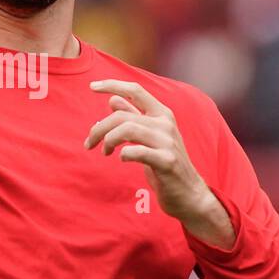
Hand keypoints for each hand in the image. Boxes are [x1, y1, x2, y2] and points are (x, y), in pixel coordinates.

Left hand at [84, 79, 235, 247]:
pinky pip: (138, 152)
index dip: (112, 85)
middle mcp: (165, 123)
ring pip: (127, 129)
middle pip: (122, 115)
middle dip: (99, 128)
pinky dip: (124, 154)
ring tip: (104, 152)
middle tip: (89, 143)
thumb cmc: (165, 164)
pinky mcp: (167, 161)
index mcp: (161, 113)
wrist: (188, 193)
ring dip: (108, 140)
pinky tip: (122, 159)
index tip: (92, 86)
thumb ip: (133, 117)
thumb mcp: (148, 137)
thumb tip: (112, 100)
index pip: (135, 90)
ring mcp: (167, 142)